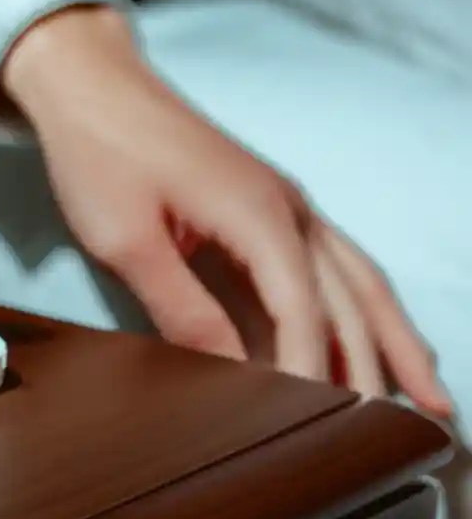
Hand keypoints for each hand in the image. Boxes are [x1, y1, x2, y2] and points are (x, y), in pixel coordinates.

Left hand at [0, 5, 450, 414]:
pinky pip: (332, 263)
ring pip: (357, 280)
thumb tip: (228, 373)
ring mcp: (282, 204)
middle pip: (349, 300)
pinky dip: (359, 307)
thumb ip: (180, 307)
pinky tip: (370, 334)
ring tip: (428, 394)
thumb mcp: (126, 241)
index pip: (303, 313)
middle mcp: (287, 209)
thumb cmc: (100, 155)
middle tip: (406, 432)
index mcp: (257, 215)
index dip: (314, 374)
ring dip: (393, 338)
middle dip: (379, 368)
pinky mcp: (266, 205)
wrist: (91, 86)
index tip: (324, 427)